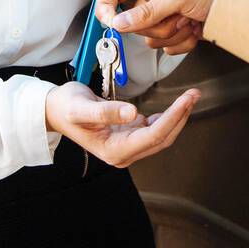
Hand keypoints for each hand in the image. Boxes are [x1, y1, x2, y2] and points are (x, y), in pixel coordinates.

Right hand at [43, 80, 199, 167]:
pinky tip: (174, 105)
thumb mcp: (81, 108)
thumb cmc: (65, 108)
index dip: (172, 118)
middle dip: (180, 116)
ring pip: (161, 135)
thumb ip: (106, 112)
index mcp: (113, 151)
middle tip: (194, 94)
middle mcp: (123, 153)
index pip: (152, 136)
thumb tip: (132, 113)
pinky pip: (155, 130)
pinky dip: (168, 118)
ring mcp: (127, 146)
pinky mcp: (129, 137)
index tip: (186, 100)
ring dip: (177, 117)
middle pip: (161, 138)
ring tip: (190, 97)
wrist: (54, 110)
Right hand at [95, 0, 226, 54]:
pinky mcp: (175, 30)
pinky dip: (182, 43)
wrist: (240, 7)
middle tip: (176, 14)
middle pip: (132, 22)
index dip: (107, 7)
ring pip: (149, 38)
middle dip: (156, 24)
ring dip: (171, 34)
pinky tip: (194, 29)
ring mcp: (163, 14)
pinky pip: (165, 47)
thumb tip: (119, 22)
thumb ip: (147, 11)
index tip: (111, 23)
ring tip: (189, 19)